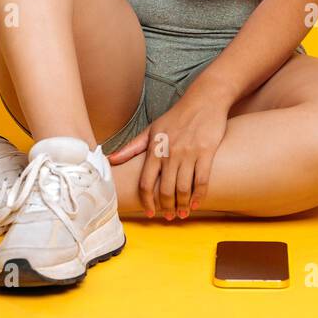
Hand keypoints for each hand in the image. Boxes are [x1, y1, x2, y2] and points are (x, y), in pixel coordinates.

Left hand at [107, 83, 229, 219]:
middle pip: (165, 190)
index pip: (146, 182)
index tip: (150, 212)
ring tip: (183, 214)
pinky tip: (197, 204)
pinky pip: (202, 180)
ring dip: (183, 205)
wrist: (204, 100)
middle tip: (169, 217)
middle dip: (166, 208)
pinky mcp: (206, 152)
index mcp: (154, 149)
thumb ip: (132, 147)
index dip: (147, 201)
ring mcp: (189, 153)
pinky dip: (199, 196)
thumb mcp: (151, 130)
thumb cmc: (176, 117)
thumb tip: (111, 159)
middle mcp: (170, 153)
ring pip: (184, 188)